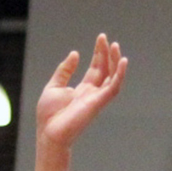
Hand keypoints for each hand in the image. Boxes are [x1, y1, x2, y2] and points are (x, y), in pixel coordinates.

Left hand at [36, 34, 127, 149]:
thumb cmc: (49, 115)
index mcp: (82, 90)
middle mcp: (92, 93)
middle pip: (105, 70)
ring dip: (115, 61)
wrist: (49, 132)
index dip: (99, 54)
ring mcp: (97, 98)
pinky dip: (120, 74)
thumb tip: (75, 53)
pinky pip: (114, 87)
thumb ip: (65, 70)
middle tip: (104, 38)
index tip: (101, 39)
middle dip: (106, 54)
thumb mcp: (54, 86)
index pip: (96, 68)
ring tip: (115, 45)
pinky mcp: (98, 103)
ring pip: (113, 77)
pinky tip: (122, 61)